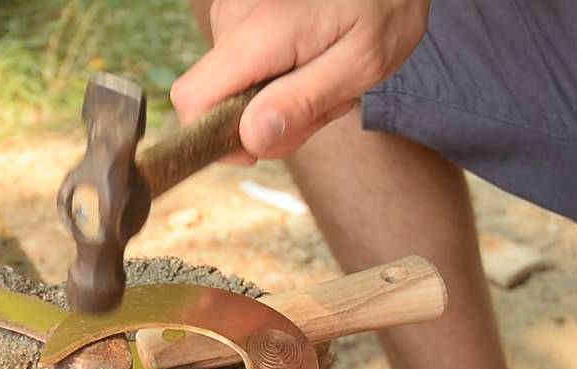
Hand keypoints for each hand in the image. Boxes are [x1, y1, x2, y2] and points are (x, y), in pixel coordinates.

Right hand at [174, 0, 430, 158]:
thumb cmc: (383, 7)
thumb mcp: (361, 63)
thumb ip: (303, 102)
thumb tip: (250, 138)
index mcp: (258, 33)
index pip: (192, 99)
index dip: (215, 135)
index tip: (257, 145)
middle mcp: (233, 17)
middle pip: (216, 99)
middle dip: (265, 117)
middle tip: (323, 102)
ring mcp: (233, 12)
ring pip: (230, 85)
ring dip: (277, 97)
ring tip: (323, 73)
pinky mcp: (239, 13)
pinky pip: (241, 65)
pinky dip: (276, 75)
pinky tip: (311, 59)